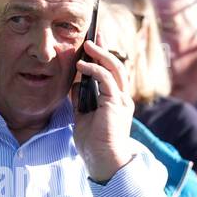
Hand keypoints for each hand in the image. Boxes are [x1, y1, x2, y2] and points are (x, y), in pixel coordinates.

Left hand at [74, 38, 135, 182]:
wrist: (103, 161)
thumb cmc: (94, 144)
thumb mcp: (82, 117)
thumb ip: (81, 100)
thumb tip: (75, 84)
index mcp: (116, 101)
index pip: (111, 74)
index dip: (103, 58)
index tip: (93, 45)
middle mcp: (121, 98)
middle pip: (116, 66)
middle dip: (105, 49)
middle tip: (94, 35)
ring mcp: (121, 100)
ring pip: (115, 68)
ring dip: (100, 54)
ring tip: (87, 45)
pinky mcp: (116, 103)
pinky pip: (106, 79)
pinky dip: (94, 69)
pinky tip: (82, 65)